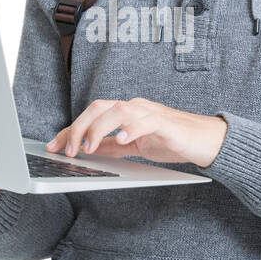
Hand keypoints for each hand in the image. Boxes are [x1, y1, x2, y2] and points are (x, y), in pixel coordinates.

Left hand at [44, 98, 228, 168]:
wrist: (206, 140)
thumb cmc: (172, 140)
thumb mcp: (135, 146)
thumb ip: (113, 146)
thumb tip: (89, 151)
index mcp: (125, 113)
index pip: (91, 115)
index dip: (70, 129)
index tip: (53, 146)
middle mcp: (134, 107)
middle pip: (99, 108)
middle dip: (79, 128)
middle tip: (68, 151)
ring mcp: (149, 113)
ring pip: (118, 110)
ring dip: (99, 129)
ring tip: (89, 148)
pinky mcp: (165, 122)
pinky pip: (145, 121)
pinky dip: (131, 129)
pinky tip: (122, 139)